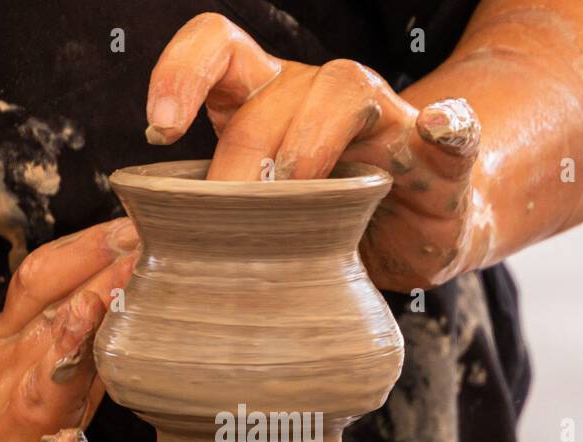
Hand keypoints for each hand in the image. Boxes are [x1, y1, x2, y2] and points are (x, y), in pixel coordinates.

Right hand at [0, 218, 137, 441]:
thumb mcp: (20, 369)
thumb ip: (76, 329)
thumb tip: (140, 274)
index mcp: (13, 349)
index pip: (44, 283)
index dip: (90, 249)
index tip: (142, 221)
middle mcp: (8, 387)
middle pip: (50, 327)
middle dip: (95, 288)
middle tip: (138, 255)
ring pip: (39, 395)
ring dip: (67, 354)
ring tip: (94, 316)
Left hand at [145, 13, 485, 290]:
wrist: (417, 234)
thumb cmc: (321, 234)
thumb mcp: (254, 229)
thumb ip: (202, 225)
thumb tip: (128, 248)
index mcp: (264, 102)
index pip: (215, 52)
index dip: (181, 73)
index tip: (160, 130)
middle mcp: (317, 94)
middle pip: (271, 96)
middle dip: (244, 161)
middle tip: (233, 223)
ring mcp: (384, 117)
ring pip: (345, 91)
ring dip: (312, 145)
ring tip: (302, 202)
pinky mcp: (442, 153)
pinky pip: (454, 127)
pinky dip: (450, 126)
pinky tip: (439, 131)